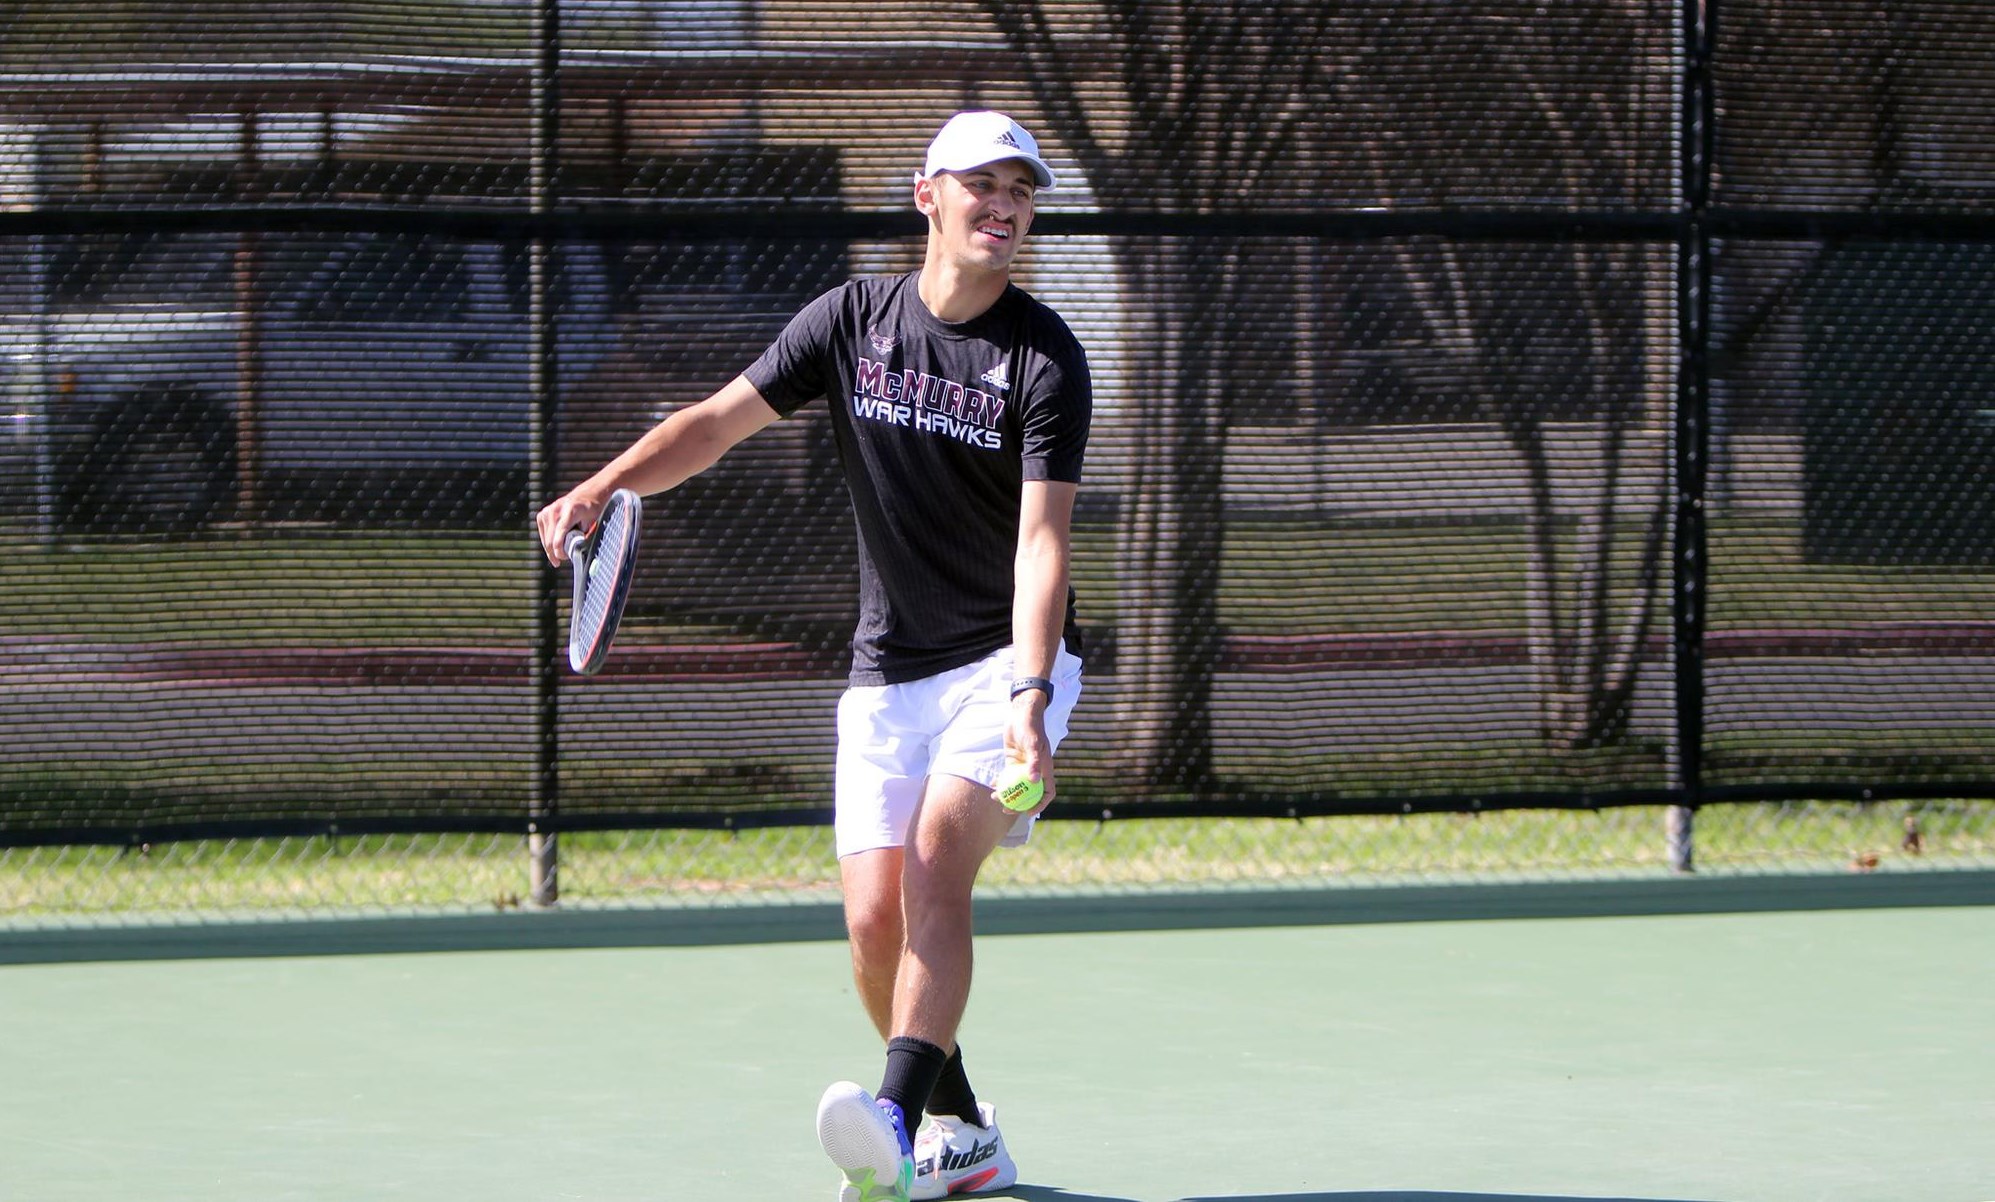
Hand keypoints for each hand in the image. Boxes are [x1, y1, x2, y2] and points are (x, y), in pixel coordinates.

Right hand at [535, 489, 603, 566]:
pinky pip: (543, 536)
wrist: (586, 495)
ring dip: (553, 549)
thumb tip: (576, 554)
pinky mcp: (542, 515)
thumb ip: (583, 537)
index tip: (562, 559)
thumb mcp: (592, 524)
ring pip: (545, 540)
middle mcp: (556, 509)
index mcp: (571, 510)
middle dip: (557, 553)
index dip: (559, 550)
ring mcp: (547, 511)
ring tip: (563, 551)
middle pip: (550, 540)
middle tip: (565, 558)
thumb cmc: (591, 510)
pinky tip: (557, 543)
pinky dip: (549, 542)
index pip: (560, 534)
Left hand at [1000, 693, 1055, 814]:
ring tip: (995, 797)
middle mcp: (1035, 770)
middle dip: (1019, 804)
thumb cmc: (1031, 729)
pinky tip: (992, 784)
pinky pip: (1007, 776)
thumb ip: (1033, 763)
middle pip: (1029, 793)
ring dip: (1007, 794)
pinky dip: (1001, 781)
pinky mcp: (1013, 761)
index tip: (1028, 812)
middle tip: (1006, 809)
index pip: (1046, 793)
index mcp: (1045, 770)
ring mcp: (1023, 767)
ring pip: (1016, 786)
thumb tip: (1034, 781)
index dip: (1039, 804)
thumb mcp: (1033, 745)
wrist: (1022, 715)